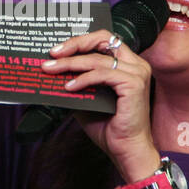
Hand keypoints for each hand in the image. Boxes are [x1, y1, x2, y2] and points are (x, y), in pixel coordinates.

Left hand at [41, 29, 159, 177]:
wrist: (125, 149)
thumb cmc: (109, 127)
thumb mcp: (87, 99)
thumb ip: (77, 82)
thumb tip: (53, 70)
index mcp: (128, 64)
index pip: (103, 40)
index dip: (80, 41)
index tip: (57, 50)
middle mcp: (136, 64)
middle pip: (102, 39)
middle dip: (74, 44)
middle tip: (53, 54)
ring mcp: (137, 73)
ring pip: (97, 58)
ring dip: (71, 63)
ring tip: (52, 70)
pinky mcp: (133, 84)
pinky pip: (102, 74)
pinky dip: (83, 79)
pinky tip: (68, 86)